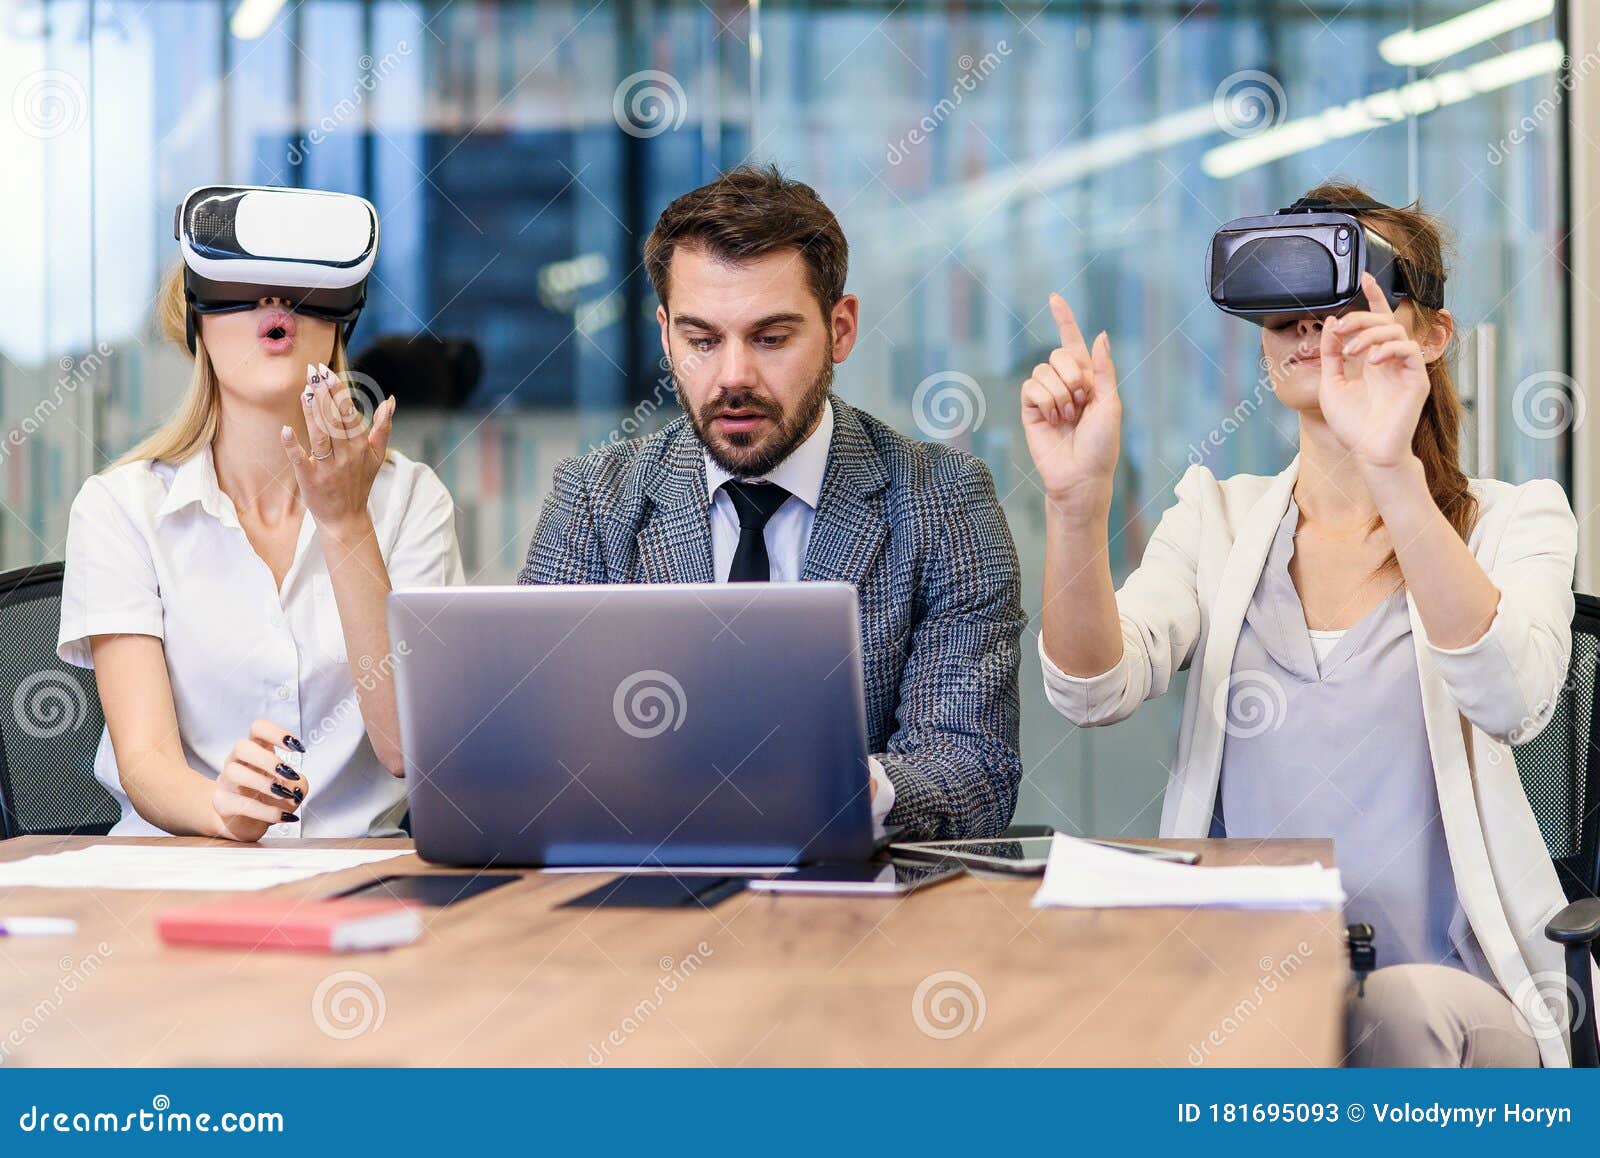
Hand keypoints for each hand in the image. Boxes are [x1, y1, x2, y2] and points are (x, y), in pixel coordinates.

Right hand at [210, 719, 308, 840]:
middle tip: (289, 774)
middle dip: (268, 759)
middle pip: (241, 747)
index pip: (258, 728)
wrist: (244, 822)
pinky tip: (282, 816)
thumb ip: (299, 785)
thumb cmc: (270, 796)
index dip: (277, 733)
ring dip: (264, 784)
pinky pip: (239, 804)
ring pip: (234, 772)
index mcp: (256, 749)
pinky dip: (265, 811)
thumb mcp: (292, 787)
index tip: (299, 749)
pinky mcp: (222, 803)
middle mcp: (237, 761)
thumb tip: (295, 790)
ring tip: (286, 795)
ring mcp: (226, 781)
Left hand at [280, 363, 394, 533]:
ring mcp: (328, 468)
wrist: (346, 518)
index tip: (327, 371)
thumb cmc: (359, 483)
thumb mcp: (376, 456)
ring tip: (304, 391)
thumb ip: (383, 427)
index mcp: (360, 446)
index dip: (338, 392)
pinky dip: (293, 446)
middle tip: (313, 371)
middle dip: (324, 395)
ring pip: (320, 436)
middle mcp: (346, 456)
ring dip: (312, 413)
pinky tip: (285, 430)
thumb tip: (391, 400)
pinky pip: (300, 460)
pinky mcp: (310, 479)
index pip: (349, 413)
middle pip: (335, 421)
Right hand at [1020, 294, 1120, 518]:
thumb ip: (1103, 369)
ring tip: (1068, 417)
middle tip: (1081, 402)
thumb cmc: (1102, 444)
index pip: (1073, 342)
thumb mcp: (1111, 403)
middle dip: (1073, 375)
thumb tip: (1099, 335)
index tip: (1053, 297)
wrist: (1081, 475)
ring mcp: (1046, 395)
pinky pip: (1031, 387)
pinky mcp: (1029, 408)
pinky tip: (1052, 419)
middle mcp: (1064, 383)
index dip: (1063, 319)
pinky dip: (1045, 400)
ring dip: (1060, 393)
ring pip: (1043, 370)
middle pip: (1059, 353)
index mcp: (1087, 378)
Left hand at [1317, 273, 1429, 469]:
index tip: (1364, 277)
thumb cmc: (1352, 424)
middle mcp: (1391, 360)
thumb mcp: (1331, 383)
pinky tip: (1371, 361)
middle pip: (1384, 321)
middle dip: (1361, 319)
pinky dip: (1388, 349)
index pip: (1377, 321)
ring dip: (1371, 335)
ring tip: (1353, 351)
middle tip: (1341, 329)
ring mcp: (1406, 369)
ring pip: (1396, 332)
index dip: (1373, 297)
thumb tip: (1331, 323)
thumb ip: (1331, 354)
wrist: (1367, 452)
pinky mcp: (1417, 379)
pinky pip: (1409, 351)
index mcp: (1373, 358)